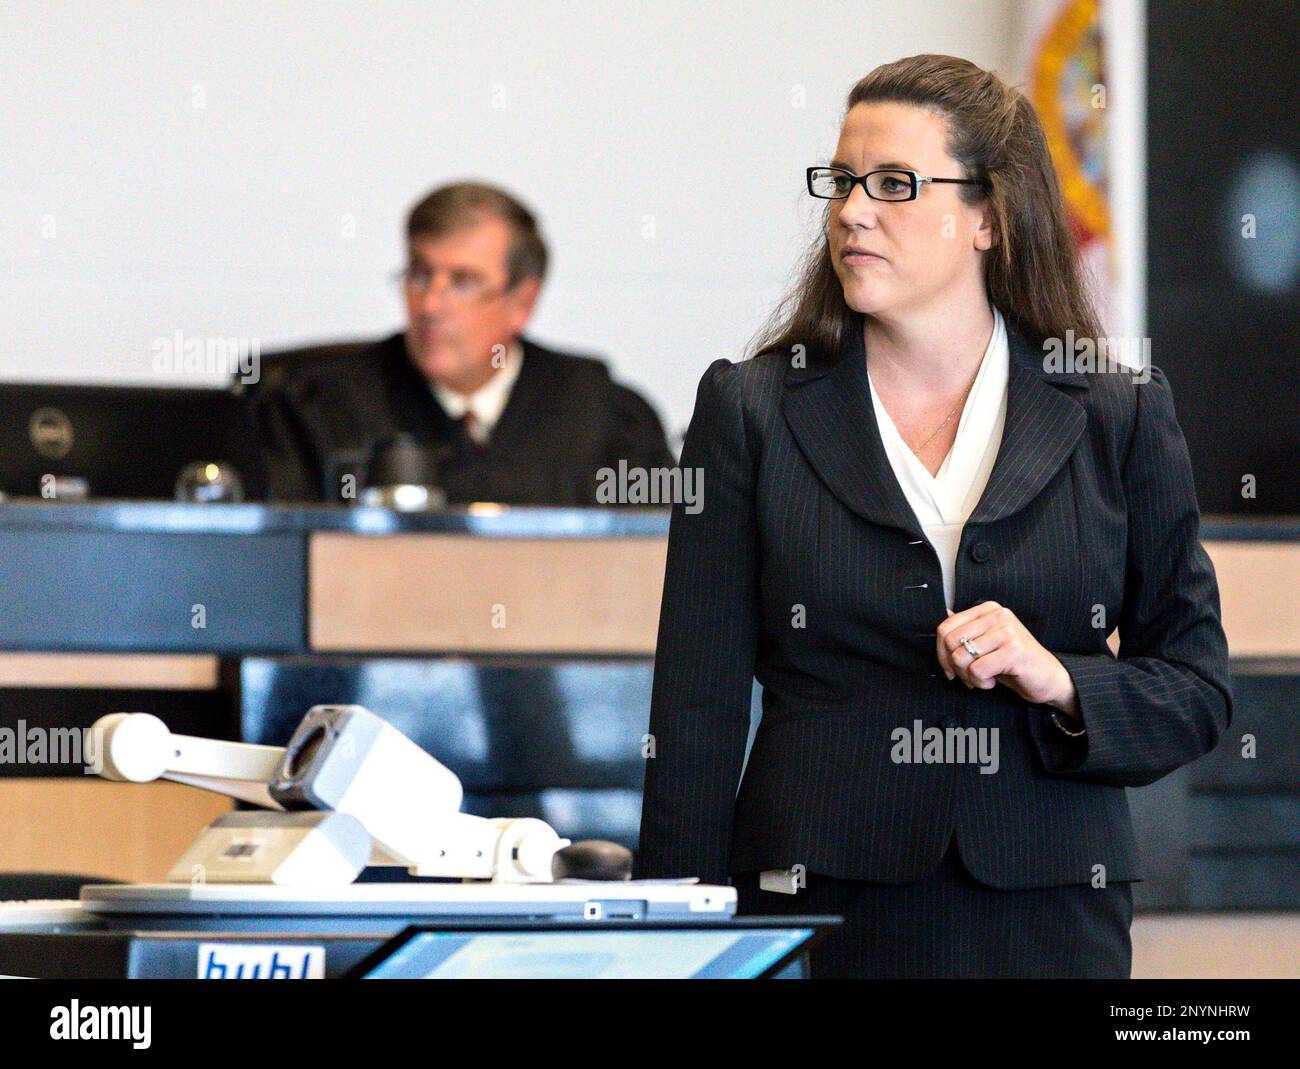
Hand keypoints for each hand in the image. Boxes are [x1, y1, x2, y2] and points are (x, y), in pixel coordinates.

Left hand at [936, 601, 1078, 714]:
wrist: (1047, 677)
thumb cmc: (1013, 661)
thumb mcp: (986, 642)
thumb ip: (967, 628)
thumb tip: (944, 614)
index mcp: (988, 609)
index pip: (946, 627)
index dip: (941, 653)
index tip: (949, 668)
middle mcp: (998, 615)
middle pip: (951, 642)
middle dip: (954, 666)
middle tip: (969, 676)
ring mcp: (1007, 631)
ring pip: (962, 657)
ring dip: (969, 676)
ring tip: (984, 678)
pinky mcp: (1014, 651)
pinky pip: (977, 670)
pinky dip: (980, 682)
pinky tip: (993, 681)